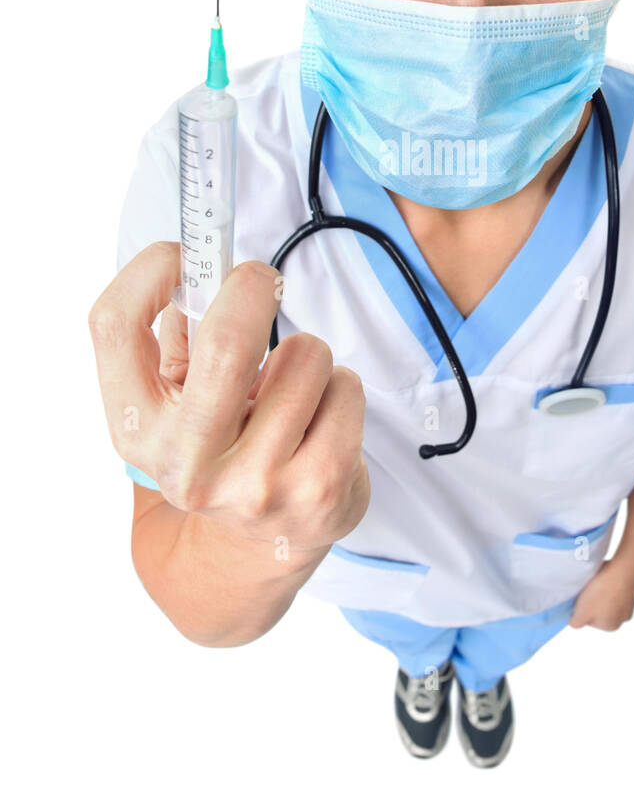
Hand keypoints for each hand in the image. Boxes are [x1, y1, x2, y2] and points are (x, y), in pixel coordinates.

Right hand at [89, 241, 369, 553]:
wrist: (257, 549)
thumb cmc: (219, 450)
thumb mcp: (174, 403)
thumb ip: (176, 335)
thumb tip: (199, 261)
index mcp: (137, 430)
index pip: (115, 326)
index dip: (149, 271)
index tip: (181, 256)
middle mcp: (188, 464)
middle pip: (224, 340)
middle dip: (251, 289)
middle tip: (259, 284)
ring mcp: (257, 483)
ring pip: (305, 355)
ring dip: (306, 353)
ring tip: (289, 388)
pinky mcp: (321, 489)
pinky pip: (346, 388)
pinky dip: (339, 388)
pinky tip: (318, 419)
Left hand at [569, 557, 633, 629]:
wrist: (624, 570)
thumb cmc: (602, 592)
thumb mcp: (581, 613)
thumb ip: (576, 622)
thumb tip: (575, 623)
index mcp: (610, 626)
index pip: (589, 619)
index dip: (582, 608)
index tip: (581, 598)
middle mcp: (623, 618)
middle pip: (599, 609)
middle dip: (593, 599)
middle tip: (589, 588)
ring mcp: (630, 602)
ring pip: (608, 597)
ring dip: (601, 589)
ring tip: (598, 580)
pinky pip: (617, 586)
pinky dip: (611, 581)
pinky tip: (607, 574)